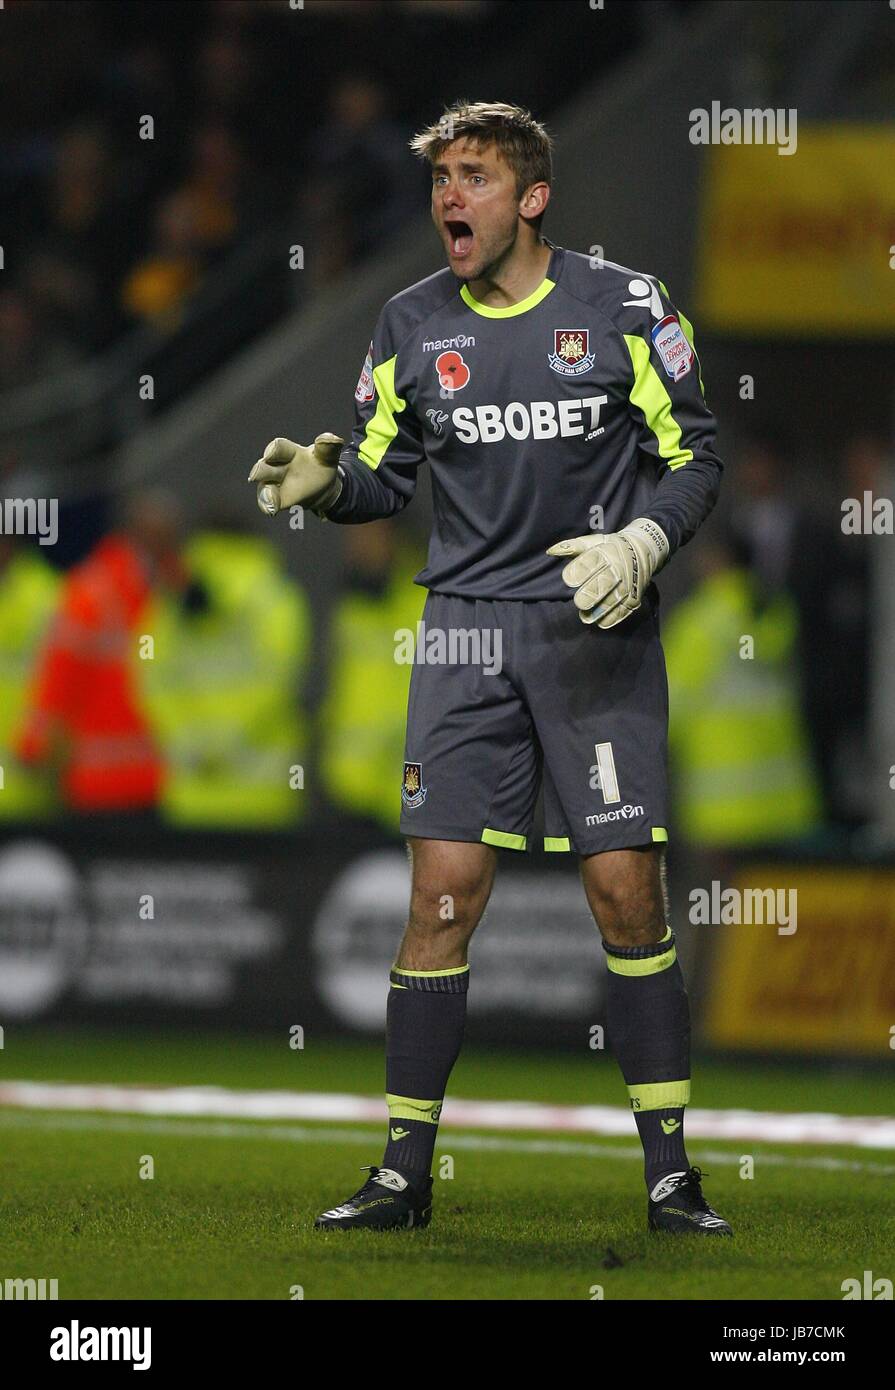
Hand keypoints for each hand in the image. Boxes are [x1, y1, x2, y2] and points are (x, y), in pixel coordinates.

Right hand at [248, 433, 343, 516]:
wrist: (323, 485)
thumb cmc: (320, 465)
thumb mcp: (328, 456)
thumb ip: (329, 448)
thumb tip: (334, 438)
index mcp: (289, 453)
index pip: (278, 448)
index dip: (273, 450)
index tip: (270, 452)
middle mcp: (277, 467)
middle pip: (264, 467)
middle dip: (259, 470)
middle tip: (255, 475)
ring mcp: (274, 484)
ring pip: (264, 487)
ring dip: (265, 494)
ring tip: (269, 500)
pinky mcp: (277, 499)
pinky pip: (268, 503)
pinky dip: (268, 506)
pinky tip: (271, 510)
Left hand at [546, 517, 668, 627]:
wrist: (643, 550)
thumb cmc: (611, 547)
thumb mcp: (593, 542)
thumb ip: (572, 547)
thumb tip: (550, 551)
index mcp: (607, 553)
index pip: (592, 562)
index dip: (579, 571)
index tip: (568, 579)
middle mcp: (619, 569)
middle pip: (605, 583)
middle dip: (591, 593)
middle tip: (579, 601)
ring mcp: (628, 585)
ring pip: (614, 600)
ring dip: (599, 610)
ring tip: (585, 616)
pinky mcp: (633, 598)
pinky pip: (623, 610)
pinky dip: (611, 618)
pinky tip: (599, 621)